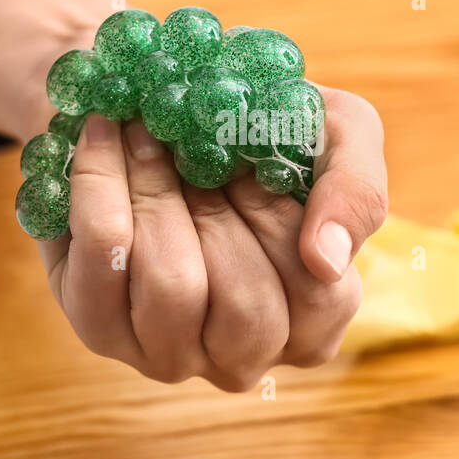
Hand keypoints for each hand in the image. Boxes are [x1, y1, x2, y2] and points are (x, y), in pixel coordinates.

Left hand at [38, 86, 386, 390]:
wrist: (163, 101)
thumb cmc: (264, 130)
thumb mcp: (339, 135)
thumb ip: (357, 190)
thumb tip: (327, 261)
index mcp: (313, 324)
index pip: (317, 292)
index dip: (280, 212)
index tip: (249, 148)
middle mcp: (244, 357)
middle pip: (245, 303)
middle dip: (218, 201)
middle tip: (191, 136)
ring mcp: (169, 355)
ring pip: (173, 287)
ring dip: (156, 188)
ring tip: (144, 133)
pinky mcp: (100, 328)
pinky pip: (102, 262)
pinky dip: (100, 185)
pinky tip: (102, 139)